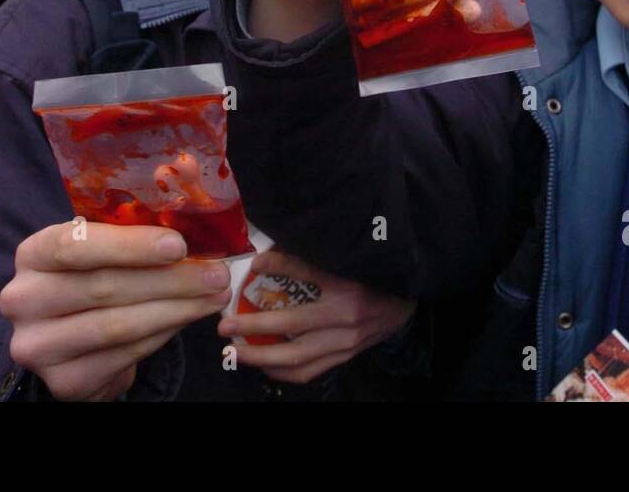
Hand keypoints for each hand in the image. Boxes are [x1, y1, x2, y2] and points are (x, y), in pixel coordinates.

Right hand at [0, 221, 230, 400]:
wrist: (67, 340)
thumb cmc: (90, 279)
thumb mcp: (98, 250)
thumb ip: (129, 237)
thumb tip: (193, 231)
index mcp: (33, 254)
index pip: (74, 245)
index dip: (129, 245)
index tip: (178, 245)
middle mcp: (23, 300)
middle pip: (104, 288)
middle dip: (171, 281)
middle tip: (217, 275)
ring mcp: (39, 346)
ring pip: (119, 326)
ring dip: (177, 310)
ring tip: (214, 297)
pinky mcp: (64, 381)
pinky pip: (126, 354)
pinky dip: (164, 335)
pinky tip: (187, 318)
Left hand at [216, 250, 416, 383]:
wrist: (403, 305)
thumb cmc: (370, 279)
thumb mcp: (345, 261)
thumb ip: (308, 258)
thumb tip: (266, 256)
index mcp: (347, 286)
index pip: (306, 272)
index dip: (278, 266)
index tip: (252, 265)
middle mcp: (345, 318)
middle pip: (292, 326)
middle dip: (253, 328)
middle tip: (225, 326)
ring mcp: (345, 343)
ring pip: (297, 357)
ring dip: (262, 357)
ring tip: (237, 352)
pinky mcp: (345, 357)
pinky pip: (309, 371)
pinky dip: (284, 371)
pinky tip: (266, 366)